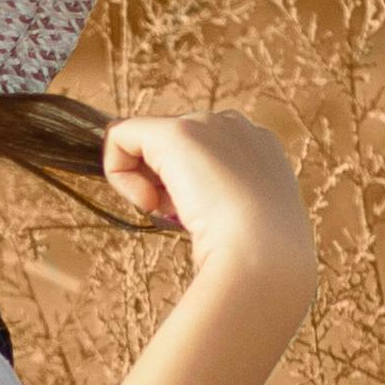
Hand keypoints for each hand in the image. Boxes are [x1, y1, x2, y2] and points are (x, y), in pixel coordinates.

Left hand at [101, 108, 317, 291]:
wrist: (265, 256)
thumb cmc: (257, 258)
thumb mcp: (241, 227)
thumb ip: (217, 206)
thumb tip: (174, 203)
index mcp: (259, 149)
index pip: (203, 155)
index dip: (187, 187)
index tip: (194, 218)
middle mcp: (235, 127)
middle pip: (172, 146)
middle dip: (164, 184)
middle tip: (181, 218)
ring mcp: (207, 125)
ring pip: (145, 141)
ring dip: (144, 182)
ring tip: (169, 212)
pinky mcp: (176, 133)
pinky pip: (120, 136)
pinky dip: (119, 172)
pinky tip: (146, 203)